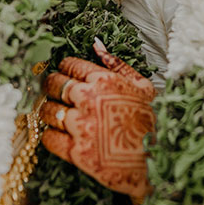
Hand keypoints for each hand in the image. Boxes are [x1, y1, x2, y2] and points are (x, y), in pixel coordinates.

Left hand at [39, 39, 155, 202]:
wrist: (154, 159)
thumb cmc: (150, 122)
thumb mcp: (142, 86)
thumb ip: (117, 64)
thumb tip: (96, 45)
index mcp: (104, 81)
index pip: (70, 65)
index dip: (64, 68)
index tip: (64, 72)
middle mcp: (89, 100)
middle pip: (55, 84)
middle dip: (52, 85)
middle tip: (53, 90)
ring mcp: (81, 126)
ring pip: (48, 111)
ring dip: (48, 110)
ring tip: (54, 112)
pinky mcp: (76, 151)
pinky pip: (49, 138)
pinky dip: (49, 135)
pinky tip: (58, 134)